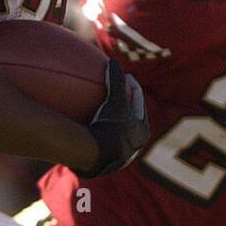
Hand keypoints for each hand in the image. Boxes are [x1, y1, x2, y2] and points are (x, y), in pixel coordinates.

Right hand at [76, 59, 148, 177]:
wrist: (94, 156)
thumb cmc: (108, 126)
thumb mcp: (113, 100)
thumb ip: (115, 80)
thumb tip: (112, 60)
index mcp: (141, 130)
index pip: (138, 103)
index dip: (131, 86)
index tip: (125, 76)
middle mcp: (134, 145)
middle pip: (131, 119)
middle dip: (125, 105)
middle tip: (116, 91)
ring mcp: (120, 156)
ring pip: (117, 134)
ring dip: (110, 122)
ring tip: (99, 109)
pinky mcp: (105, 164)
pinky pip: (101, 143)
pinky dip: (96, 134)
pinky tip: (84, 128)